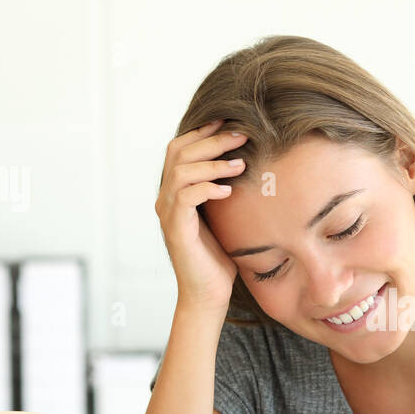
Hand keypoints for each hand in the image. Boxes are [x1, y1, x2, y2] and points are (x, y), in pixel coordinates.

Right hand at [155, 119, 248, 310]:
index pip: (180, 149)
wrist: (209, 293)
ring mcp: (168, 213)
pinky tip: (228, 191)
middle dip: (212, 140)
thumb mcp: (224, 215)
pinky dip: (206, 188)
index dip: (202, 132)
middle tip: (242, 135)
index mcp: (176, 191)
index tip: (229, 120)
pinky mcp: (175, 230)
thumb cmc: (220, 255)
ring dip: (212, 163)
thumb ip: (224, 189)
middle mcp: (166, 198)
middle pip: (179, 152)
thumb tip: (248, 161)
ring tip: (240, 163)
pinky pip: (185, 198)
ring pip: (180, 171)